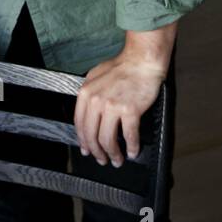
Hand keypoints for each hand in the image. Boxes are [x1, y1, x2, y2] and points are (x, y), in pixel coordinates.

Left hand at [74, 49, 167, 167]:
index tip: (87, 149)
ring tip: (117, 159)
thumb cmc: (122, 68)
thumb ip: (89, 95)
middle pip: (92, 136)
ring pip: (108, 139)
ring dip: (113, 154)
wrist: (141, 61)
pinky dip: (132, 147)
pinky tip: (133, 151)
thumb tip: (88, 117)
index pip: (79, 124)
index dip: (84, 141)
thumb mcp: (95, 77)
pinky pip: (129, 135)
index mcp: (86, 93)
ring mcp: (112, 106)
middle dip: (97, 152)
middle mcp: (96, 101)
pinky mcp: (130, 110)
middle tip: (102, 159)